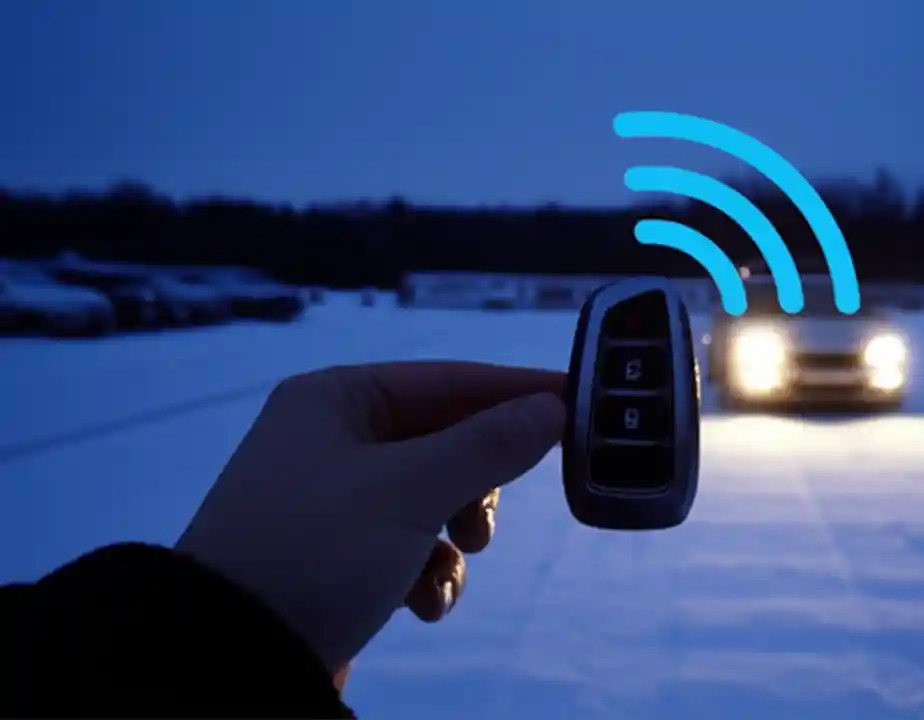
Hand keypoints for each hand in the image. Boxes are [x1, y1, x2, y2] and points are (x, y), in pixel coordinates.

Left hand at [174, 361, 565, 681]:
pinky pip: (404, 543)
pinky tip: (423, 603)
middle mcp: (331, 437)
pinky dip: (425, 570)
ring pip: (431, 496)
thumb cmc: (318, 549)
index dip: (515, 392)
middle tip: (488, 517)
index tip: (577, 405)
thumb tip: (553, 407)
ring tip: (448, 567)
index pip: (448, 380)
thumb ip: (488, 446)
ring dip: (453, 535)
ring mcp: (330, 498)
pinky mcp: (333, 553)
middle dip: (475, 484)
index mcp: (336, 399)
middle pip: (443, 439)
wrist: (229, 656)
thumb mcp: (410, 491)